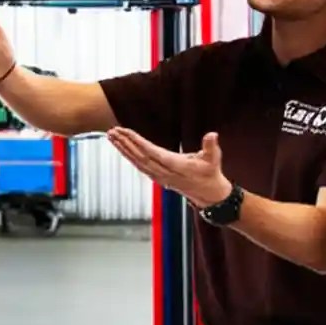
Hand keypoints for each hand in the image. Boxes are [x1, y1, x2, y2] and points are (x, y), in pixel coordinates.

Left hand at [107, 128, 230, 207]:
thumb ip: (211, 146)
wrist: (208, 193)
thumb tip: (212, 135)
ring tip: (111, 136)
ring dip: (123, 149)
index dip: (138, 143)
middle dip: (125, 143)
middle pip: (140, 157)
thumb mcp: (214, 158)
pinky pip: (140, 166)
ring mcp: (160, 177)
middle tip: (112, 131)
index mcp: (176, 166)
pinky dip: (129, 156)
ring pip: (137, 162)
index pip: (152, 153)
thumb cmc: (211, 173)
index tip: (126, 132)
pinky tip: (121, 148)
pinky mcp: (158, 177)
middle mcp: (164, 173)